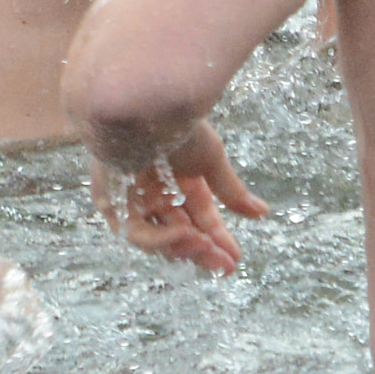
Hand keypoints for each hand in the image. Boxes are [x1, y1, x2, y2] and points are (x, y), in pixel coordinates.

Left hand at [90, 120, 269, 274]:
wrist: (144, 107)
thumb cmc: (178, 126)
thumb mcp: (212, 160)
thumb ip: (232, 191)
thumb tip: (263, 213)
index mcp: (180, 178)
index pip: (200, 217)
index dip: (217, 238)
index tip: (234, 258)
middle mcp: (156, 192)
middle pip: (180, 232)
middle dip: (203, 251)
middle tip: (224, 266)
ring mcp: (132, 199)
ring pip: (158, 237)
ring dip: (184, 247)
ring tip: (206, 247)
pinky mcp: (111, 202)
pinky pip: (135, 231)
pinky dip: (161, 238)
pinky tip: (185, 235)